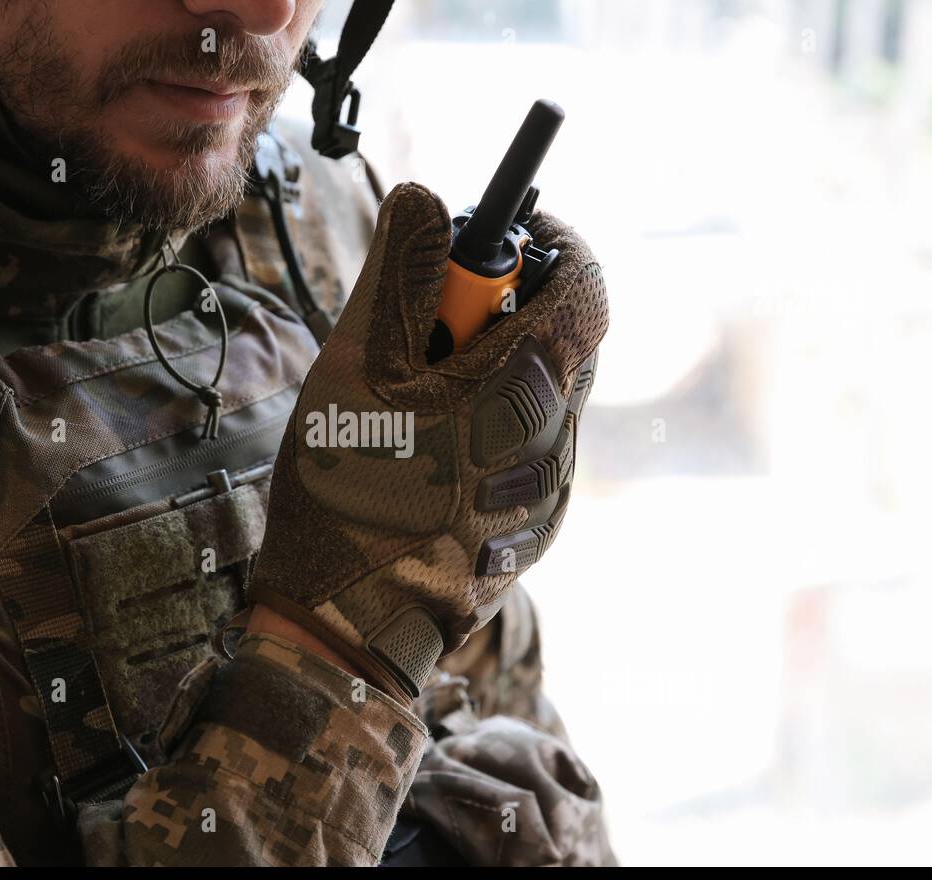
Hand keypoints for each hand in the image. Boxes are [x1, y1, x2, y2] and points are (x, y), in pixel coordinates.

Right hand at [249, 182, 608, 701]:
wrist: (349, 626)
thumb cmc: (346, 493)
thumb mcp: (355, 368)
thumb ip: (398, 275)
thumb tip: (425, 201)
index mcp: (522, 390)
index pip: (585, 285)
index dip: (552, 243)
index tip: (503, 233)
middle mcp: (555, 443)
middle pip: (564, 340)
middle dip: (508, 310)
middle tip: (435, 321)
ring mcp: (549, 496)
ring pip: (544, 399)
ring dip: (497, 373)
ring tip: (419, 401)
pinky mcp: (534, 534)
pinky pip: (531, 454)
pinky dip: (494, 429)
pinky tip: (432, 456)